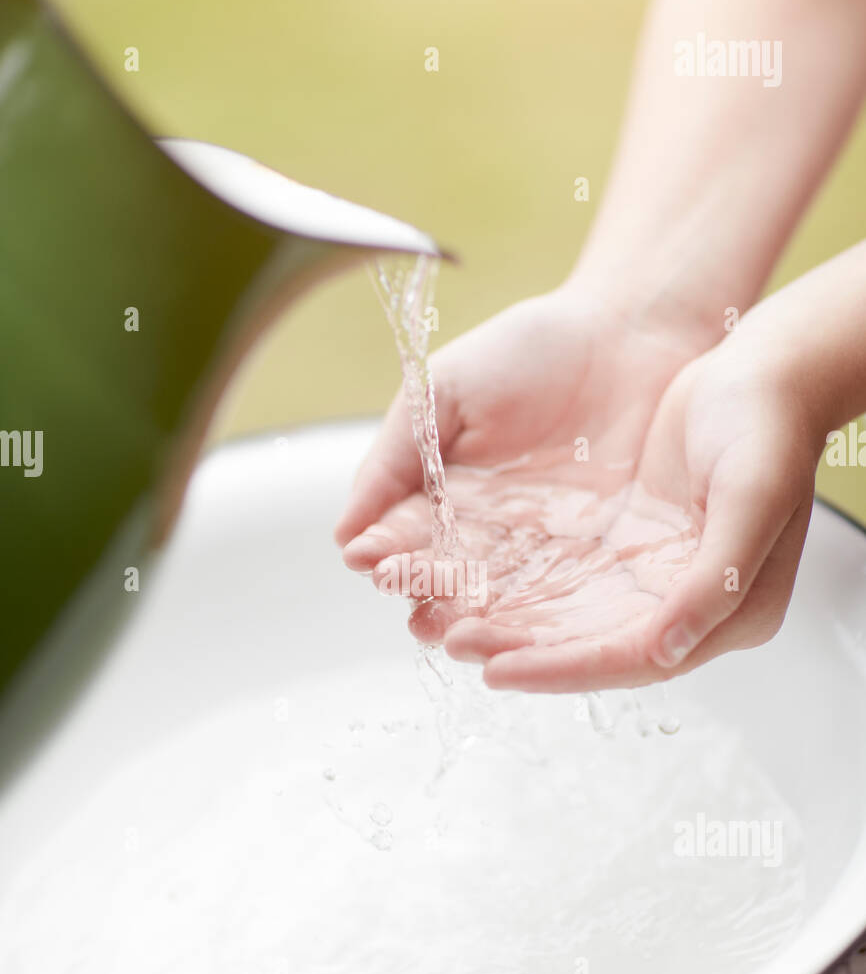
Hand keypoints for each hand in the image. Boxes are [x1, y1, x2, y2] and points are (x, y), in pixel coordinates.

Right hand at [336, 282, 707, 637]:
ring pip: (501, 603)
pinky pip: (566, 602)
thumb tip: (344, 534)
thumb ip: (395, 457)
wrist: (629, 334)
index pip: (406, 537)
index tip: (368, 561)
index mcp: (442, 497)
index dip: (388, 551)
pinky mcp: (598, 563)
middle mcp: (487, 535)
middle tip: (417, 616)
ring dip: (479, 627)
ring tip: (459, 639)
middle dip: (431, 601)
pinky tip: (524, 640)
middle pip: (449, 582)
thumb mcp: (445, 390)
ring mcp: (542, 552)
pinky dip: (543, 626)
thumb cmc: (531, 349)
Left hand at [476, 338, 818, 690]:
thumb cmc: (769, 425)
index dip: (564, 668)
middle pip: (594, 647)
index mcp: (734, 610)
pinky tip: (473, 588)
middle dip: (523, 651)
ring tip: (447, 626)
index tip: (501, 670)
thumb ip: (714, 581)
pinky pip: (566, 582)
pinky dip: (521, 588)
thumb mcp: (752, 499)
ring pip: (573, 619)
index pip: (635, 659)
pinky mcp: (630, 549)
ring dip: (513, 625)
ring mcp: (657, 579)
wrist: (762, 371)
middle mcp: (690, 607)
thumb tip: (666, 651)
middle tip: (454, 645)